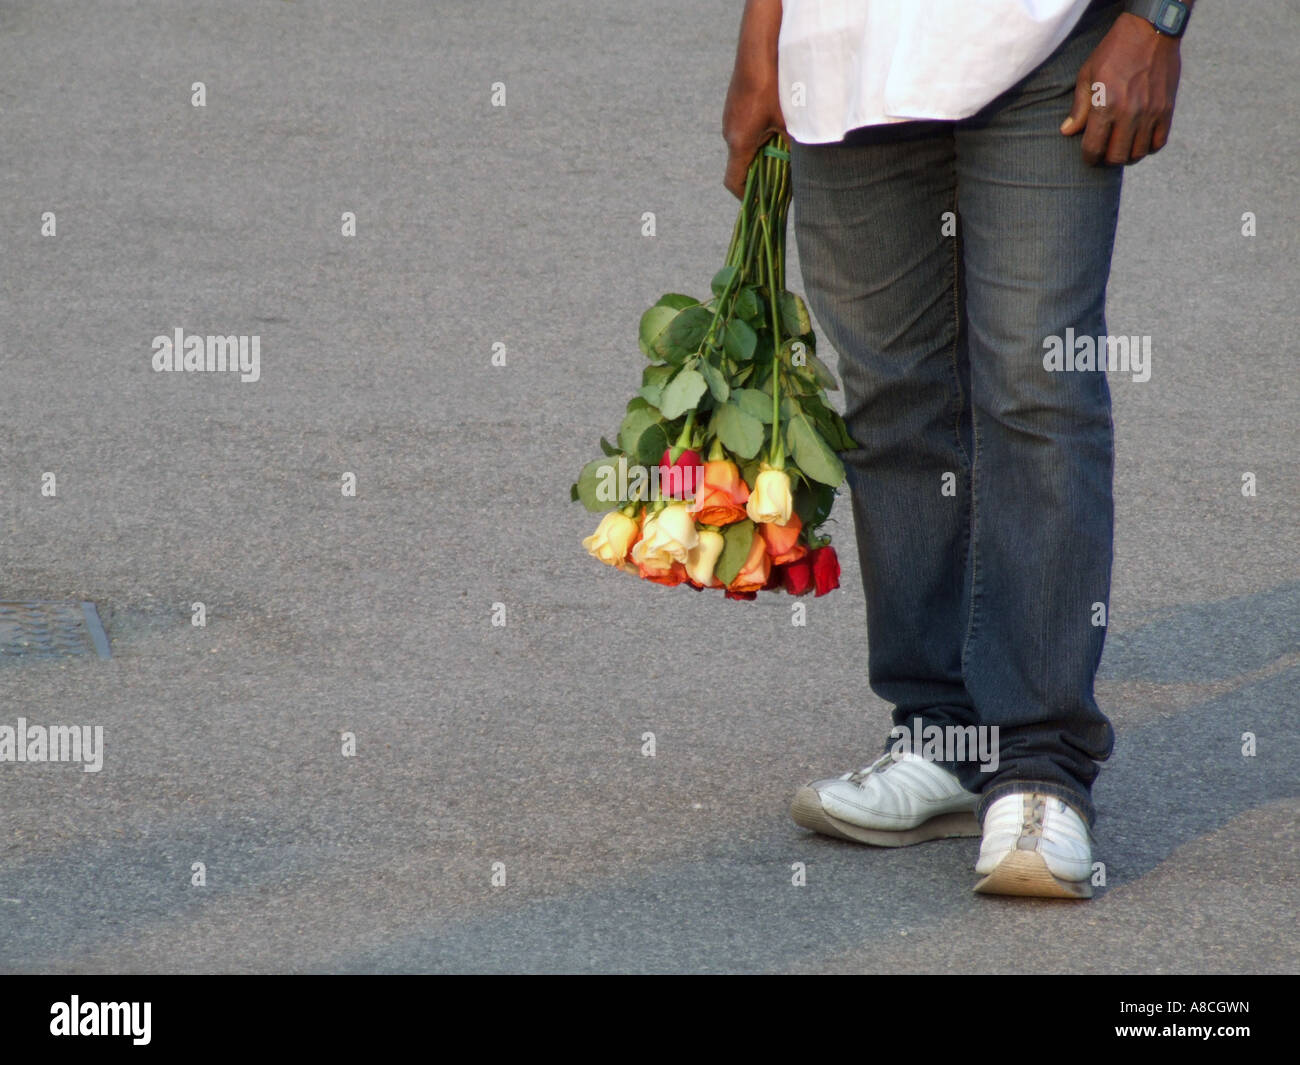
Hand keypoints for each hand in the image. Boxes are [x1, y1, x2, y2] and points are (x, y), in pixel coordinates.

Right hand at [723, 0, 785, 197]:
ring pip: (744, 145)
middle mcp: (729, 133)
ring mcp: (729, 118)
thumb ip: (794, 148)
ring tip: (781, 147)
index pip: (733, 182)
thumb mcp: (790, 122)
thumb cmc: (774, 86)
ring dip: (760, 151)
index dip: (745, 197)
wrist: (758, 48)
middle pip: (741, 164)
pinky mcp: (733, 106)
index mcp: (739, 142)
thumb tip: (805, 170)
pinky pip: (743, 128)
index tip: (760, 201)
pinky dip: (758, 134)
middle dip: (759, 173)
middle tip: (780, 176)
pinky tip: (775, 124)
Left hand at [1060, 13, 1181, 165]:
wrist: (1151, 30)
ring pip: (1138, 153)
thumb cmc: (1114, 51)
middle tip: (1104, 153)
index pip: (1094, 148)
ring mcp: (1151, 112)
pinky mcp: (1167, 108)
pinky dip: (1148, 147)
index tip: (1088, 156)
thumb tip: (1067, 132)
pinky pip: (1159, 142)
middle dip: (1107, 159)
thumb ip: (1079, 107)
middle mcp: (1130, 113)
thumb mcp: (1088, 75)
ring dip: (1127, 155)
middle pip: (1117, 157)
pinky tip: (1139, 141)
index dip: (1089, 158)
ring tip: (1121, 147)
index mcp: (1106, 106)